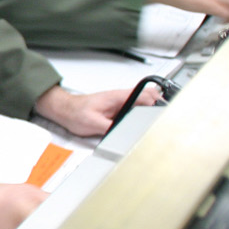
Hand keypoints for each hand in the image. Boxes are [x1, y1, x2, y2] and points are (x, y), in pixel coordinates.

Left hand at [33, 84, 158, 137]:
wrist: (65, 111)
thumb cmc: (75, 113)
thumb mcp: (92, 123)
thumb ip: (109, 128)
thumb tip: (123, 134)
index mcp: (117, 97)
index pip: (145, 95)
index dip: (156, 103)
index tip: (162, 113)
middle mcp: (121, 98)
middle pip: (148, 97)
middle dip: (159, 106)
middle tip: (164, 119)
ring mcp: (120, 103)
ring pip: (143, 103)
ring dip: (151, 111)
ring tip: (157, 124)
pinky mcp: (118, 110)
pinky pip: (135, 110)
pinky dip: (143, 116)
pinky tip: (144, 125)